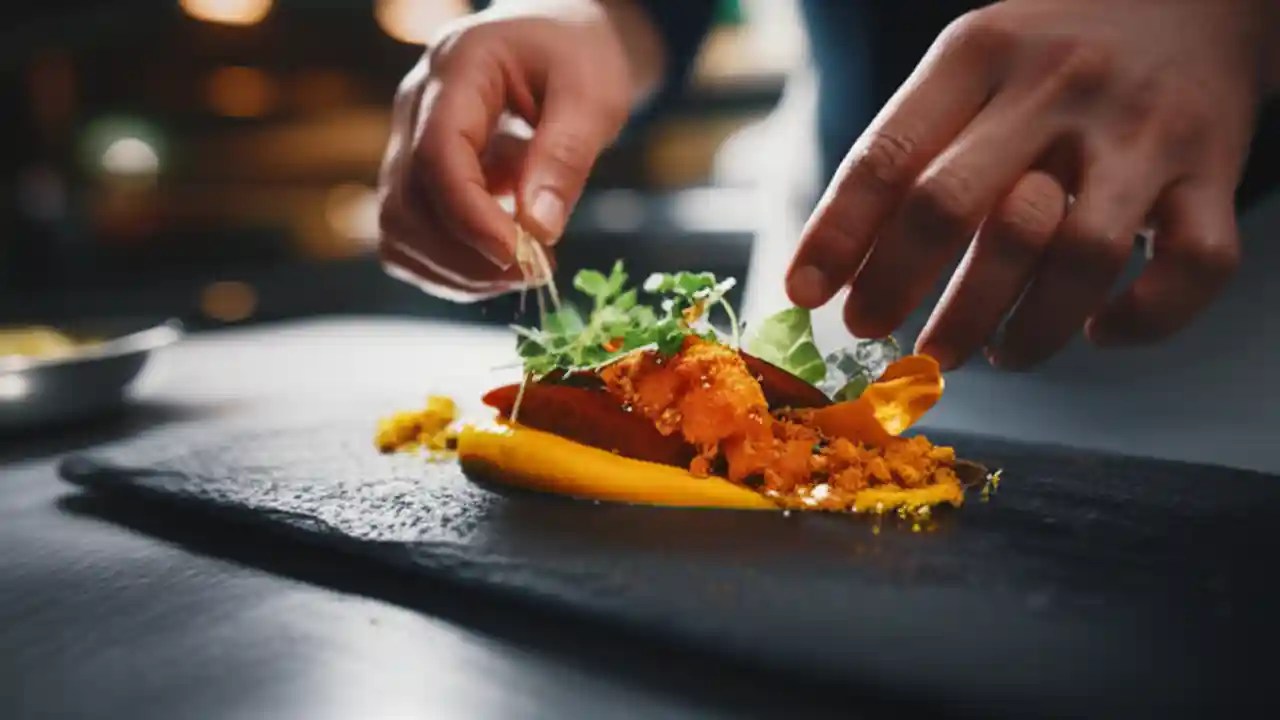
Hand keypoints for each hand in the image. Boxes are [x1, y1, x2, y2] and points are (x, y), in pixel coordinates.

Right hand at [377, 1, 654, 301]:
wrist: (558, 41)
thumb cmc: (577, 57)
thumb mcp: (592, 96)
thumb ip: (565, 157)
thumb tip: (539, 229)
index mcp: (456, 70)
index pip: (437, 155)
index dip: (471, 219)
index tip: (522, 257)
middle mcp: (414, 106)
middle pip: (407, 203)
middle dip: (468, 255)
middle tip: (535, 272)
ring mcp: (406, 143)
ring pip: (398, 229)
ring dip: (456, 270)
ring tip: (522, 271)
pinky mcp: (414, 178)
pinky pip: (407, 239)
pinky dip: (448, 269)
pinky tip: (497, 266)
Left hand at [787, 0, 1268, 368]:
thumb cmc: (1053, 56)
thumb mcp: (972, 65)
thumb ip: (911, 147)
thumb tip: (838, 269)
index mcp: (979, 56)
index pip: (888, 155)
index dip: (837, 234)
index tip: (805, 294)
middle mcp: (1059, 89)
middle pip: (957, 206)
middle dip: (900, 287)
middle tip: (878, 338)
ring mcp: (1142, 133)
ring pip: (1074, 257)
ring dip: (1019, 328)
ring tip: (988, 354)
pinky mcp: (1212, 174)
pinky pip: (1191, 266)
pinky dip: (1141, 321)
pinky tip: (1096, 333)